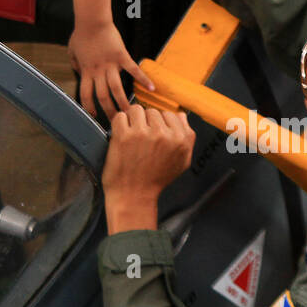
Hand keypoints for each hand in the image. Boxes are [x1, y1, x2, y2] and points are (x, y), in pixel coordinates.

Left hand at [69, 21, 153, 118]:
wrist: (92, 20)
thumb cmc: (81, 34)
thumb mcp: (72, 52)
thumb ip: (76, 65)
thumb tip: (79, 73)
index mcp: (86, 71)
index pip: (86, 95)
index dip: (89, 107)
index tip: (94, 116)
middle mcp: (98, 71)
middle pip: (103, 96)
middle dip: (109, 111)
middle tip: (116, 122)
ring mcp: (111, 64)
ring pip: (117, 88)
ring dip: (124, 102)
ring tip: (132, 113)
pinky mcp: (122, 56)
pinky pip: (133, 70)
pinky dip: (143, 79)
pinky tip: (152, 88)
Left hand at [102, 105, 195, 233]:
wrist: (134, 196)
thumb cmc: (156, 180)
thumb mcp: (182, 162)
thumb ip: (187, 137)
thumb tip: (181, 115)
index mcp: (180, 139)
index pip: (170, 114)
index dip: (160, 124)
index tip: (154, 136)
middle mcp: (163, 135)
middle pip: (152, 111)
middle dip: (146, 123)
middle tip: (142, 140)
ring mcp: (143, 134)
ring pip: (136, 110)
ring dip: (132, 121)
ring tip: (132, 138)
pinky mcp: (124, 135)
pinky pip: (121, 116)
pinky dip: (119, 125)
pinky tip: (122, 138)